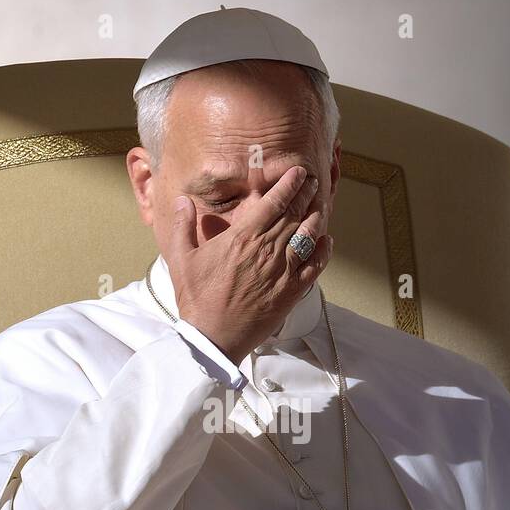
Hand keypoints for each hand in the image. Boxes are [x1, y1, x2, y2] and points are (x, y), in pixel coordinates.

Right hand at [166, 165, 332, 363]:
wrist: (213, 337)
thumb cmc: (196, 298)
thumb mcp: (182, 259)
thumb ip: (183, 225)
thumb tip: (182, 200)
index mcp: (243, 237)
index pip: (273, 202)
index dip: (289, 184)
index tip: (298, 173)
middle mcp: (267, 250)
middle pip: (294, 214)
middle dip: (306, 195)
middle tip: (313, 182)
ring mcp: (283, 271)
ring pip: (308, 236)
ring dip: (316, 217)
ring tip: (321, 205)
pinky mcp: (292, 292)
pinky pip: (315, 266)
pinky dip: (324, 251)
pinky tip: (327, 241)